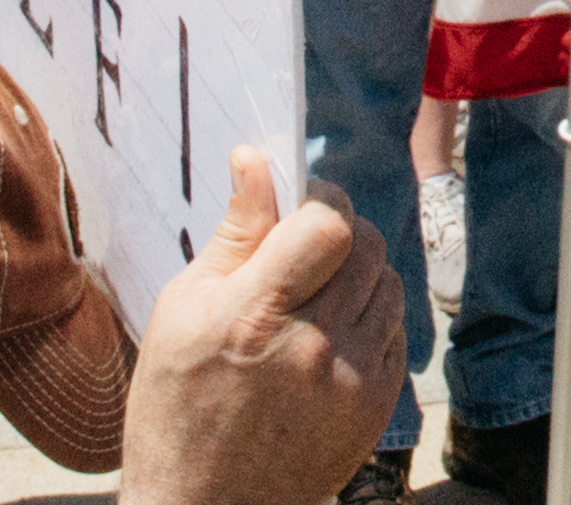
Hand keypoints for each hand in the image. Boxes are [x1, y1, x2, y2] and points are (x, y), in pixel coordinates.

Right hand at [121, 148, 400, 504]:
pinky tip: (329, 336)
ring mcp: (352, 382)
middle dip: (340, 231)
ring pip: (388, 284)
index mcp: (256, 316)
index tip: (302, 205)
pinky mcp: (375, 408)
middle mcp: (314, 347)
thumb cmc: (175, 408)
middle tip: (306, 246)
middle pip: (367, 246)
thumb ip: (233, 235)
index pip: (329, 224)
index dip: (320, 202)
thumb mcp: (181, 311)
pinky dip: (370, 321)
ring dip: (359, 275)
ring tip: (314, 295)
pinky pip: (395, 332)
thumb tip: (254, 160)